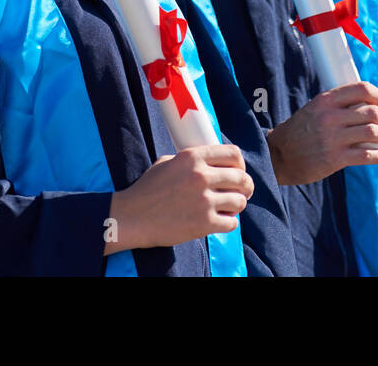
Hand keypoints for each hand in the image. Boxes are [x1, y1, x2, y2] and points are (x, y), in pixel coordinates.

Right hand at [106, 144, 252, 251]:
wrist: (132, 217)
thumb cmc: (147, 190)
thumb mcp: (167, 162)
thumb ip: (190, 160)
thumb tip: (212, 162)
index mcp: (193, 157)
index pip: (233, 154)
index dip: (240, 163)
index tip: (240, 171)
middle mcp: (201, 176)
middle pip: (241, 177)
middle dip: (246, 186)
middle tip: (243, 191)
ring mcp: (204, 201)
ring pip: (240, 201)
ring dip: (237, 205)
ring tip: (230, 207)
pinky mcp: (204, 223)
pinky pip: (232, 222)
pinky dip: (229, 222)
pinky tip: (221, 221)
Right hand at [266, 81, 377, 185]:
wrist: (279, 156)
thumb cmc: (301, 131)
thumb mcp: (314, 109)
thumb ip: (337, 105)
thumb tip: (369, 103)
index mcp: (326, 101)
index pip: (362, 89)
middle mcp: (330, 117)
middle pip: (373, 112)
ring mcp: (333, 139)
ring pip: (374, 133)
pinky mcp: (335, 159)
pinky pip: (367, 155)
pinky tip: (377, 156)